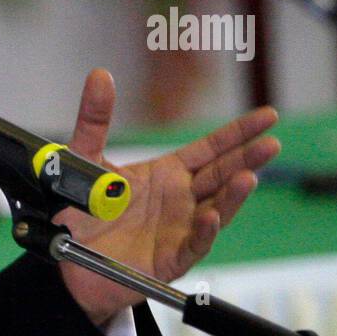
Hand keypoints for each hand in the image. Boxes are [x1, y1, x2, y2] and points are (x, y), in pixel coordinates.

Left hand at [55, 69, 280, 325]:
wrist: (65, 258)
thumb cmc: (82, 212)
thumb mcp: (85, 160)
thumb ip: (94, 120)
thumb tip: (100, 76)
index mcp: (167, 175)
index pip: (211, 150)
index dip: (238, 134)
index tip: (268, 117)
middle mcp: (180, 201)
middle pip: (222, 176)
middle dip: (248, 159)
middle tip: (271, 143)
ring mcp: (179, 230)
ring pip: (216, 210)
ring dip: (233, 195)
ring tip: (248, 177)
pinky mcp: (168, 259)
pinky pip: (193, 246)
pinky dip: (203, 232)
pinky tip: (211, 216)